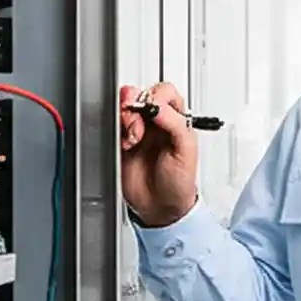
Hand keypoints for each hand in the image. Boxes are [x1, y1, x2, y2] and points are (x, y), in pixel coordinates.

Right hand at [120, 82, 198, 226]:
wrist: (161, 207)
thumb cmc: (179, 182)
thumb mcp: (187, 150)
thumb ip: (175, 123)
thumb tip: (157, 106)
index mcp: (176, 120)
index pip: (164, 93)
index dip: (156, 97)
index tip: (152, 110)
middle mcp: (156, 122)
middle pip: (141, 95)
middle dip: (136, 106)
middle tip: (138, 124)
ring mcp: (137, 131)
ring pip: (124, 107)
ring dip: (126, 118)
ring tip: (133, 138)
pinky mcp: (121, 142)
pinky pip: (113, 124)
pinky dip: (116, 129)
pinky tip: (126, 144)